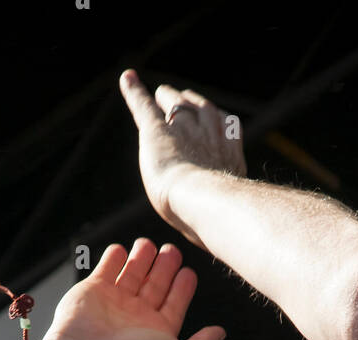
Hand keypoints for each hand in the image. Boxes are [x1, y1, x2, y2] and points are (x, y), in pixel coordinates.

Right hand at [37, 239, 225, 339]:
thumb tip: (219, 334)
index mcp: (157, 334)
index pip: (174, 306)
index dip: (183, 288)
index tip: (189, 273)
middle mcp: (135, 319)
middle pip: (154, 286)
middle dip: (165, 267)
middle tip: (172, 250)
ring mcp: (113, 304)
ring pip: (132, 274)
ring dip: (141, 258)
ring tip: (148, 244)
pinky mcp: (92, 291)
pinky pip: (106, 269)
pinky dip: (113, 257)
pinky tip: (121, 249)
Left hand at [118, 69, 246, 248]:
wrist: (201, 202)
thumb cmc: (219, 217)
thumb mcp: (230, 214)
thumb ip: (224, 217)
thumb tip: (230, 244)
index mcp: (229, 153)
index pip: (225, 125)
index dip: (216, 122)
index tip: (212, 121)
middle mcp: (210, 133)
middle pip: (201, 108)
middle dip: (192, 106)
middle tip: (181, 105)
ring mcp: (183, 128)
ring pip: (175, 102)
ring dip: (169, 97)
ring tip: (161, 94)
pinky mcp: (157, 131)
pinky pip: (144, 105)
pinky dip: (134, 91)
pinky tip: (127, 79)